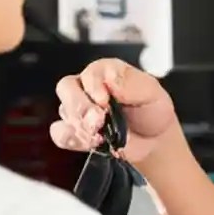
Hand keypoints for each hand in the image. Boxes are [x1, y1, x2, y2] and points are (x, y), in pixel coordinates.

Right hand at [51, 58, 178, 162]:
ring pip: (63, 111)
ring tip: (101, 136)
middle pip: (67, 87)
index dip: (93, 87)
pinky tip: (92, 143)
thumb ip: (133, 83)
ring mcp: (79, 108)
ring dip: (80, 125)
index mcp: (107, 71)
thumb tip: (111, 80)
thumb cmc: (152, 111)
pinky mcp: (74, 130)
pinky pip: (59, 132)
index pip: (90, 72)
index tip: (105, 101)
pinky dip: (73, 139)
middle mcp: (88, 86)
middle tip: (98, 121)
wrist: (154, 140)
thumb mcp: (152, 93)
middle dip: (80, 107)